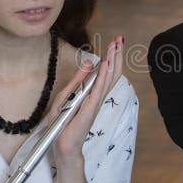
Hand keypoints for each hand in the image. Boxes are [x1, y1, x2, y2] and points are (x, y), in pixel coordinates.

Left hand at [50, 36, 123, 160]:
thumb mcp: (67, 94)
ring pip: (108, 77)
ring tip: (116, 45)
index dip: (112, 56)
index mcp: (94, 93)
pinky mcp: (90, 108)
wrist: (63, 144)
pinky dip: (104, 75)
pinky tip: (107, 64)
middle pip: (112, 72)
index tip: (116, 41)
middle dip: (116, 54)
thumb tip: (89, 62)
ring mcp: (95, 102)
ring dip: (112, 60)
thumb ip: (78, 79)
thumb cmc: (64, 122)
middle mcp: (98, 96)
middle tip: (120, 39)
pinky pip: (98, 89)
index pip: (107, 71)